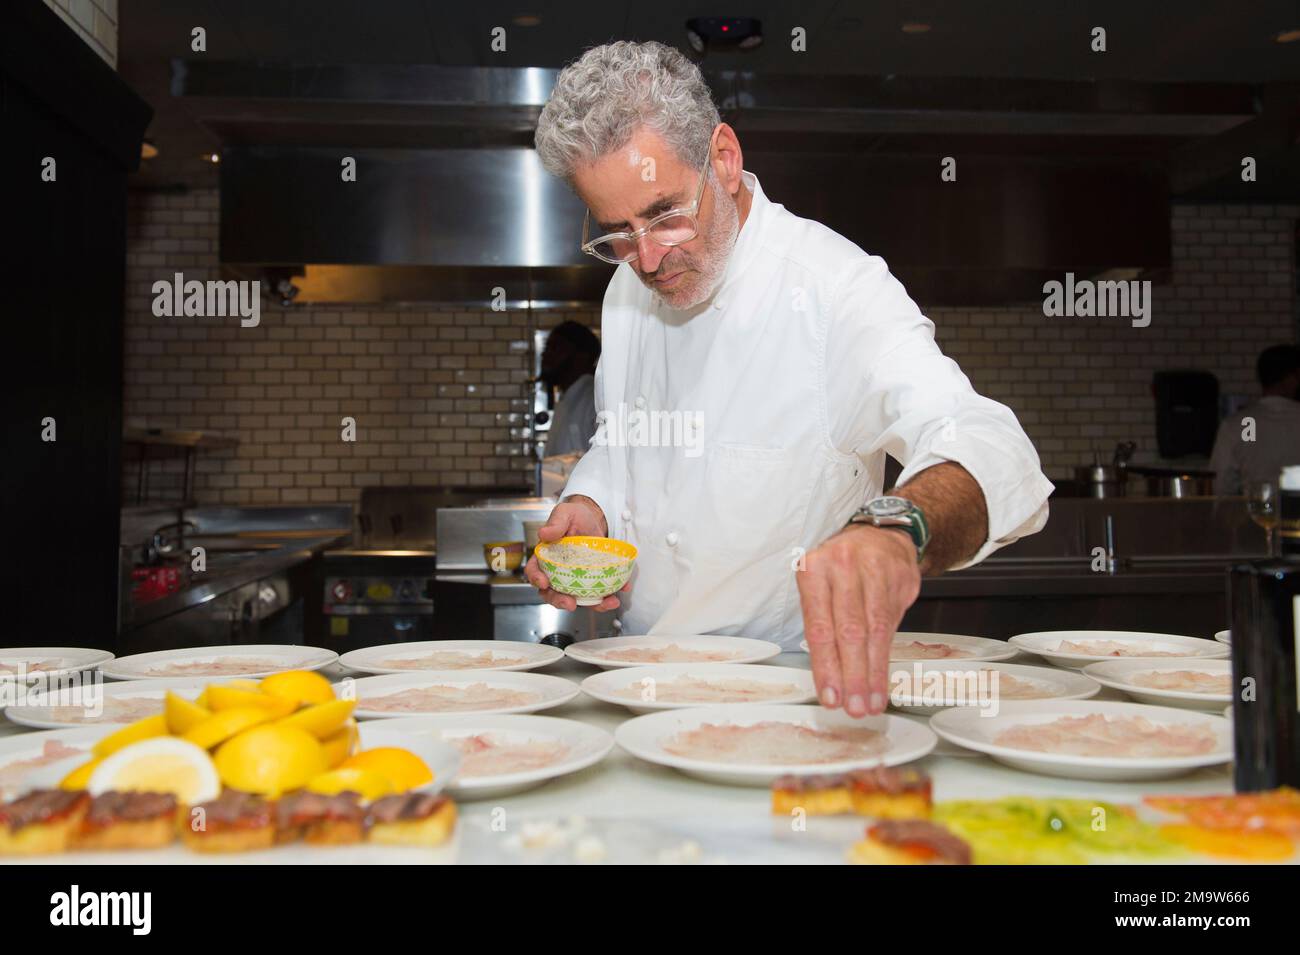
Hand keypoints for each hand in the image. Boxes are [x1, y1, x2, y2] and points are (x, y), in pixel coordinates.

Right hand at [523, 496, 626, 611]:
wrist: (594, 520)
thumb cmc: (575, 517)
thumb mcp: (565, 513)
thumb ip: (556, 522)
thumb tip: (544, 533)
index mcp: (546, 557)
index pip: (534, 571)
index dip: (536, 579)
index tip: (544, 583)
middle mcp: (557, 572)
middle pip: (552, 592)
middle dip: (560, 601)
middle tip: (570, 603)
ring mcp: (574, 579)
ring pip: (577, 598)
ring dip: (592, 605)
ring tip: (606, 602)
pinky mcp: (591, 581)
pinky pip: (598, 594)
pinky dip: (609, 596)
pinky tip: (621, 591)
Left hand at [795, 524, 920, 716]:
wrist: (880, 538)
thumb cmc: (842, 570)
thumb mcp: (820, 588)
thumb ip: (822, 627)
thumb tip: (828, 679)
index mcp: (813, 569)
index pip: (819, 627)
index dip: (826, 666)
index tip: (830, 696)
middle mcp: (843, 566)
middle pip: (848, 631)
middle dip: (852, 675)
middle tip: (854, 707)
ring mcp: (875, 569)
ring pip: (874, 631)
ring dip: (873, 673)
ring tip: (870, 702)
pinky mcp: (901, 578)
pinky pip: (893, 624)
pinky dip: (887, 656)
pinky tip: (883, 678)